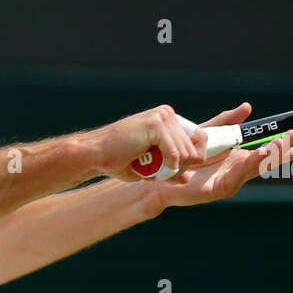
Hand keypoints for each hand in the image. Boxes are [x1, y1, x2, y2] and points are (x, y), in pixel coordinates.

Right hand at [88, 105, 209, 181]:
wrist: (95, 154)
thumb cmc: (118, 160)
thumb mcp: (149, 166)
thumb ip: (169, 169)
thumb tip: (187, 177)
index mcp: (168, 121)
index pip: (198, 139)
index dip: (191, 160)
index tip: (174, 174)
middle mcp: (168, 114)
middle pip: (194, 148)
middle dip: (181, 169)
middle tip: (161, 177)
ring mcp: (163, 117)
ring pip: (186, 152)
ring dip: (172, 171)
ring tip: (153, 175)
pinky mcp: (156, 124)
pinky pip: (175, 153)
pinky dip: (167, 167)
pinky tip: (153, 172)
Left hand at [141, 103, 292, 213]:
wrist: (162, 176)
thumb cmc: (184, 157)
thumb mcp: (207, 134)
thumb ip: (227, 122)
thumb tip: (248, 107)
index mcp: (238, 159)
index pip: (266, 151)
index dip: (283, 145)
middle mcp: (237, 171)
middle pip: (266, 161)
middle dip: (281, 150)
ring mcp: (230, 181)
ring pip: (254, 168)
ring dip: (268, 156)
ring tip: (278, 145)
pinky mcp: (220, 189)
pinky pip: (238, 175)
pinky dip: (250, 165)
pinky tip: (259, 155)